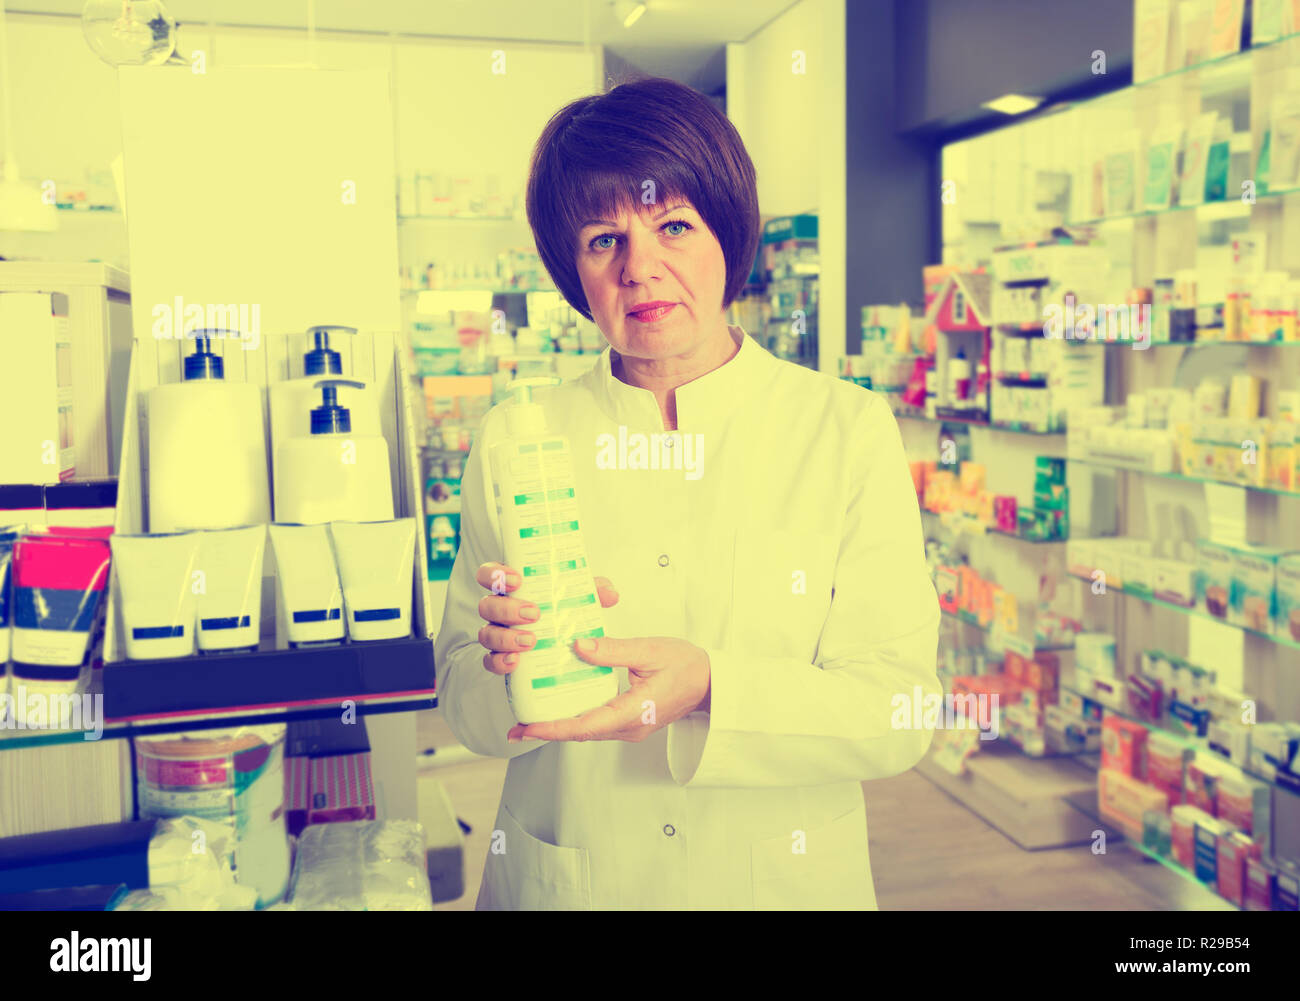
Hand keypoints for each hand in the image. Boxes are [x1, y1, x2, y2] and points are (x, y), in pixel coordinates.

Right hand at [474, 562, 619, 676]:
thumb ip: (595, 590)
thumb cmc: (566, 612)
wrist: (571, 649)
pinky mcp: (501, 659)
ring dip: (505, 637)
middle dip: (507, 609)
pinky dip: (500, 662)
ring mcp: (499, 635)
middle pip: (487, 605)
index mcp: (514, 588)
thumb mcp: (582, 597)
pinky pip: (490, 661)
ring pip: (486, 634)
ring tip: (530, 641)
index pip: (491, 574)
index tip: (516, 580)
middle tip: (534, 613)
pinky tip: (516, 662)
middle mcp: (501, 610)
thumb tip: (610, 594)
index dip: (495, 574)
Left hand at [507, 635, 710, 742]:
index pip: (586, 725)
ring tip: (530, 720)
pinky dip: (576, 720)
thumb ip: (613, 650)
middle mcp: (629, 727)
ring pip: (588, 731)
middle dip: (548, 730)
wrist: (711, 682)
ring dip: (560, 727)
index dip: (554, 728)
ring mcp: (630, 728)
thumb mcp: (649, 651)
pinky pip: (597, 725)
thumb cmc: (686, 665)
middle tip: (517, 727)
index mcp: (634, 711)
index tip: (529, 727)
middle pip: (581, 733)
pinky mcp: (630, 722)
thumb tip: (578, 646)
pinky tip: (561, 709)